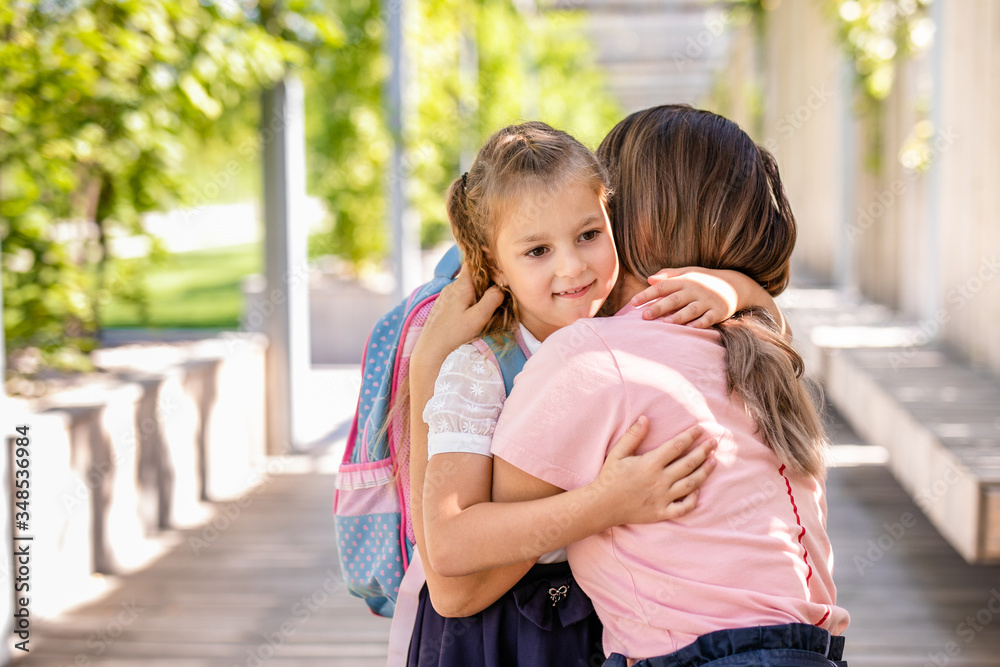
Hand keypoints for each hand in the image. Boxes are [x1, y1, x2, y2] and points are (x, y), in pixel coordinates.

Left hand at [411, 266, 504, 369]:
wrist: (430, 349)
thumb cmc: (454, 333)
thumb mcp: (478, 317)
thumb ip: (492, 299)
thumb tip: (501, 287)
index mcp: (461, 285)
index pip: (474, 261)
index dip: (487, 260)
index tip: (500, 270)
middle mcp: (452, 286)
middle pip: (473, 274)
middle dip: (488, 279)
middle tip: (500, 291)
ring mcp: (446, 295)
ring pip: (468, 286)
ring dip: (480, 291)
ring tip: (489, 305)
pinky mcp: (444, 305)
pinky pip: (461, 295)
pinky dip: (471, 299)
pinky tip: (475, 312)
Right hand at [590, 417, 716, 525]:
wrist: (601, 505)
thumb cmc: (609, 477)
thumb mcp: (617, 453)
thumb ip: (633, 436)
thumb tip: (645, 418)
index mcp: (649, 464)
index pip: (676, 446)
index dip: (690, 436)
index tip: (700, 429)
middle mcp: (659, 481)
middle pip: (689, 463)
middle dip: (704, 451)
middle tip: (714, 443)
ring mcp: (662, 498)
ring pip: (691, 484)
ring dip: (704, 472)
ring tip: (714, 461)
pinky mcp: (662, 512)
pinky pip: (684, 507)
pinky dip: (694, 499)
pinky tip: (698, 489)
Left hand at [630, 268, 740, 327]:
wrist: (735, 284)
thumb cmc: (704, 280)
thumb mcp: (688, 273)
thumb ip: (668, 275)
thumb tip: (649, 279)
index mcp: (685, 280)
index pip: (662, 287)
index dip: (647, 294)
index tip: (633, 302)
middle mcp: (695, 290)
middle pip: (674, 299)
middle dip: (659, 307)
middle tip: (644, 315)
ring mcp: (708, 301)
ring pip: (691, 309)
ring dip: (678, 316)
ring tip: (665, 323)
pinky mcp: (719, 311)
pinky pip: (709, 318)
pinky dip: (700, 323)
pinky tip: (690, 328)